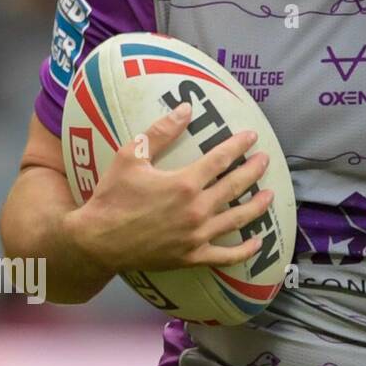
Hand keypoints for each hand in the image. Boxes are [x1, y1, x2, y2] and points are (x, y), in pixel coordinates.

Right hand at [64, 102, 273, 274]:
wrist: (95, 242)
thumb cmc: (111, 197)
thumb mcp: (130, 157)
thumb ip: (160, 132)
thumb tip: (186, 108)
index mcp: (184, 183)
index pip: (222, 159)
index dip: (239, 145)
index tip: (252, 137)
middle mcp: (197, 209)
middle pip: (236, 186)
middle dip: (253, 170)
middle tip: (265, 160)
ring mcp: (197, 236)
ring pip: (238, 219)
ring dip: (257, 206)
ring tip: (270, 194)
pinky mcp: (192, 257)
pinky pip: (226, 256)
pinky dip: (245, 251)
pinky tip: (259, 243)